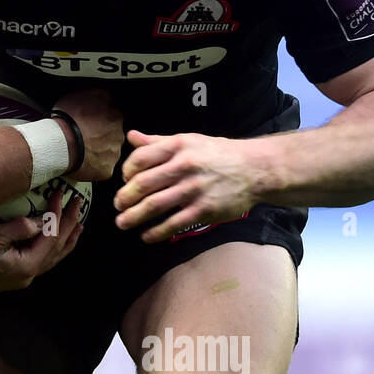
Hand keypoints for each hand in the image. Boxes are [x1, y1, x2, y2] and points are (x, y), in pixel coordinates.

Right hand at [0, 189, 84, 297]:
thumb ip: (18, 228)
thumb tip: (40, 221)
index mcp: (25, 266)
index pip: (51, 237)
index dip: (58, 215)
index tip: (60, 194)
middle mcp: (26, 275)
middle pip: (57, 250)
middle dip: (70, 227)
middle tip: (78, 205)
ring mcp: (19, 276)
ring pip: (50, 257)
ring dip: (64, 240)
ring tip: (77, 226)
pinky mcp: (10, 273)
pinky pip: (39, 258)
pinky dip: (50, 247)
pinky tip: (50, 239)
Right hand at [51, 89, 123, 181]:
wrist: (58, 143)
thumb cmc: (67, 119)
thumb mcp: (82, 94)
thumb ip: (99, 94)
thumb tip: (105, 94)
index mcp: (115, 115)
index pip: (114, 116)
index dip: (102, 119)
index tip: (92, 122)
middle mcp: (119, 134)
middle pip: (114, 134)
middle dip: (103, 136)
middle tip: (87, 137)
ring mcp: (114, 153)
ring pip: (110, 152)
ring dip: (100, 151)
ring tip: (83, 150)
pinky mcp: (107, 170)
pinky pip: (103, 168)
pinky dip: (95, 167)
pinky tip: (84, 163)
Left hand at [115, 130, 258, 243]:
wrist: (255, 169)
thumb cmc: (218, 154)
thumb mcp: (189, 140)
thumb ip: (158, 142)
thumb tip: (131, 137)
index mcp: (178, 146)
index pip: (140, 158)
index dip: (126, 172)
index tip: (125, 181)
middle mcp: (184, 166)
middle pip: (143, 184)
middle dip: (124, 198)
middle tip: (118, 206)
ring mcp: (194, 189)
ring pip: (154, 206)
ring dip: (133, 217)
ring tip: (123, 223)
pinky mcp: (204, 210)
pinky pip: (173, 224)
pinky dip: (156, 232)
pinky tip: (147, 236)